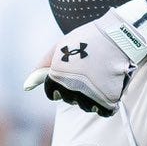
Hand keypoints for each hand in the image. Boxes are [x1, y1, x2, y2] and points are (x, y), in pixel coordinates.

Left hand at [24, 0, 146, 116]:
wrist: (121, 34)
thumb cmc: (89, 39)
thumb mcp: (61, 46)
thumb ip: (42, 66)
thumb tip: (26, 86)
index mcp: (58, 75)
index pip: (52, 93)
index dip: (61, 82)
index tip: (73, 71)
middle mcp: (72, 87)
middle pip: (69, 100)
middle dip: (75, 88)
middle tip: (89, 70)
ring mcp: (91, 94)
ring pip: (85, 106)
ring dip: (90, 96)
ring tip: (99, 75)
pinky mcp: (108, 99)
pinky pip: (102, 110)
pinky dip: (105, 102)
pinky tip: (108, 84)